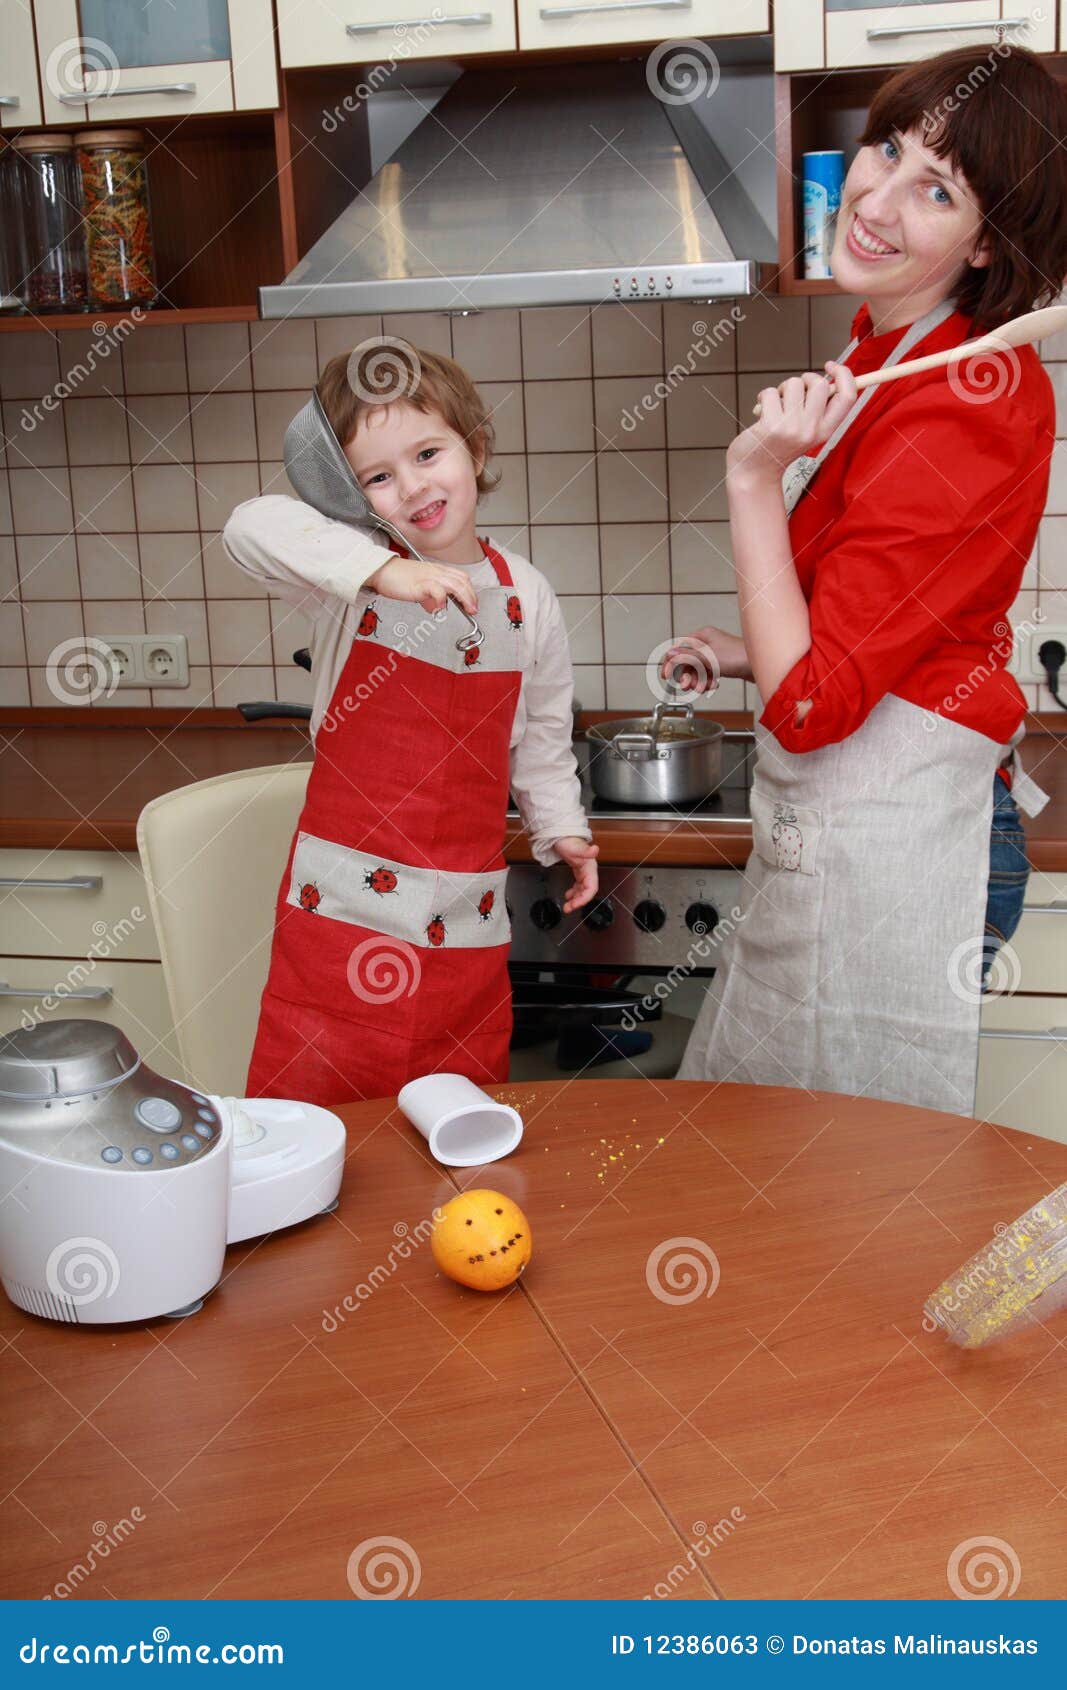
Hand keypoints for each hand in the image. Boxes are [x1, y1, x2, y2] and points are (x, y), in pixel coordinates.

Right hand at [363, 554, 477, 616]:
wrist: (381, 571)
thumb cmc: (396, 577)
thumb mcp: (418, 586)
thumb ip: (429, 596)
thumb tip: (435, 607)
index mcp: (437, 570)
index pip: (460, 577)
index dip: (470, 590)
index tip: (472, 603)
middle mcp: (436, 572)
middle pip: (462, 580)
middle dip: (471, 596)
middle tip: (473, 610)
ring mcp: (428, 577)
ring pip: (455, 584)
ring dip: (465, 598)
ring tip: (467, 610)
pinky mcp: (420, 584)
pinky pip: (437, 590)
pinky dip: (442, 600)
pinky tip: (441, 608)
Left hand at [553, 836, 599, 912]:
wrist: (563, 835)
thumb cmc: (569, 841)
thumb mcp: (576, 847)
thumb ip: (586, 850)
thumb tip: (595, 850)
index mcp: (590, 868)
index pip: (591, 888)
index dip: (585, 898)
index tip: (575, 904)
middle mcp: (588, 871)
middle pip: (587, 891)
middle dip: (579, 902)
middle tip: (568, 908)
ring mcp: (583, 872)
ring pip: (583, 890)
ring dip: (576, 900)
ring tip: (567, 906)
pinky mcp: (578, 871)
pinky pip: (578, 886)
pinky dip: (574, 893)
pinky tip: (568, 895)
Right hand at [660, 626, 750, 691]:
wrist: (762, 665)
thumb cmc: (739, 657)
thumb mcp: (708, 658)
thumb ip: (687, 656)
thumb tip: (670, 654)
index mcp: (702, 636)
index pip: (679, 648)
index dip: (671, 662)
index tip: (665, 676)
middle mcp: (708, 642)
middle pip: (688, 661)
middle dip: (687, 675)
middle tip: (687, 686)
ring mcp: (715, 653)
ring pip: (698, 669)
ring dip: (698, 680)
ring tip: (702, 688)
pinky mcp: (723, 663)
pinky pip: (708, 673)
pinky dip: (708, 681)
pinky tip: (712, 686)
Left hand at [726, 359, 859, 483]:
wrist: (756, 472)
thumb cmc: (779, 446)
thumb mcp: (807, 431)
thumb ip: (817, 409)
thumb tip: (827, 377)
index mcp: (825, 431)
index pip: (848, 396)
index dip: (844, 375)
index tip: (831, 366)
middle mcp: (812, 430)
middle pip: (820, 384)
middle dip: (805, 379)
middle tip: (794, 391)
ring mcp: (792, 429)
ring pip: (794, 384)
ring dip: (782, 388)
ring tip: (776, 404)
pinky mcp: (771, 426)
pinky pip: (770, 393)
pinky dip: (764, 397)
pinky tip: (762, 411)